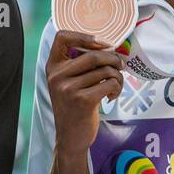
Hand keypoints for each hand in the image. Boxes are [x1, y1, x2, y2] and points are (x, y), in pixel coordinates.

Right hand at [45, 31, 123, 156]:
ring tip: (115, 87)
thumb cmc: (74, 108)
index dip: (84, 35)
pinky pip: (110, 83)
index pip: (62, 37)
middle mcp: (57, 76)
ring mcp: (68, 88)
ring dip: (118, 77)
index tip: (101, 43)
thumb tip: (110, 47)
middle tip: (120, 66)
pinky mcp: (82, 100)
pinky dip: (117, 88)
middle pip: (94, 55)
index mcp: (52, 67)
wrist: (70, 137)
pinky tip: (111, 96)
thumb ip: (79, 66)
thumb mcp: (67, 84)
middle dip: (113, 59)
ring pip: (105, 70)